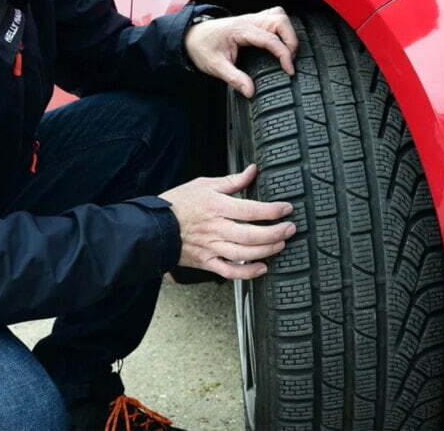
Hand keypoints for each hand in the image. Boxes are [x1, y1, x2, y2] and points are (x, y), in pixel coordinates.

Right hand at [159, 164, 295, 279]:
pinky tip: (261, 268)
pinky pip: (229, 271)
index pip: (251, 209)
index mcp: (217, 207)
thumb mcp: (204, 184)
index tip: (286, 208)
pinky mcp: (206, 261)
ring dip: (266, 251)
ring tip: (280, 244)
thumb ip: (232, 181)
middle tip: (290, 228)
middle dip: (276, 232)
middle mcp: (216, 228)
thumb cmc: (178, 203)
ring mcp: (211, 247)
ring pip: (244, 254)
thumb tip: (253, 170)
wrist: (153, 227)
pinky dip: (247, 273)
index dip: (273, 210)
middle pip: (252, 234)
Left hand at [184, 6, 299, 97]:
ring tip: (288, 52)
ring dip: (288, 32)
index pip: (271, 39)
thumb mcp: (215, 67)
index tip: (289, 70)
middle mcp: (248, 20)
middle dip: (291, 41)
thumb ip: (234, 79)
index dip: (284, 54)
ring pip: (280, 16)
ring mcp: (251, 18)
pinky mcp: (252, 20)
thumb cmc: (202, 48)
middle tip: (289, 61)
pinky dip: (282, 27)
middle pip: (280, 21)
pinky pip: (273, 16)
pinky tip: (281, 41)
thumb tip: (250, 92)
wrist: (190, 36)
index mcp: (241, 30)